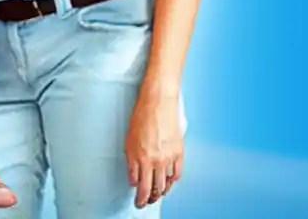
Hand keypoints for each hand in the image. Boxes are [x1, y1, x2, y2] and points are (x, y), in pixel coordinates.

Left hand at [125, 90, 183, 207]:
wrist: (158, 103)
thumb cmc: (141, 118)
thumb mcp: (128, 141)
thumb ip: (131, 162)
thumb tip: (133, 179)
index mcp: (140, 157)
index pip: (140, 186)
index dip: (139, 197)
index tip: (137, 201)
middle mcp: (154, 160)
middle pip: (153, 188)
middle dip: (148, 199)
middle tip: (145, 203)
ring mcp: (168, 157)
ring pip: (165, 184)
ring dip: (161, 193)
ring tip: (156, 197)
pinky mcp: (179, 152)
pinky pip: (177, 174)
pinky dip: (173, 181)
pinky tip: (169, 184)